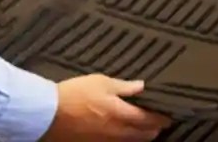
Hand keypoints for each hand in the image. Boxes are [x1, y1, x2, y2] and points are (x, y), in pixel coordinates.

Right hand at [43, 75, 170, 140]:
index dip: (162, 118)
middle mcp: (118, 132)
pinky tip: (123, 133)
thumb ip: (124, 87)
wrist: (49, 114)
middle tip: (159, 121)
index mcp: (122, 114)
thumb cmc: (75, 93)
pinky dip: (125, 140)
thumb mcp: (100, 82)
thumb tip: (142, 87)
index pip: (150, 120)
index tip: (169, 114)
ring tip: (145, 128)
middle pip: (145, 135)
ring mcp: (107, 141)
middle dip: (154, 129)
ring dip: (141, 135)